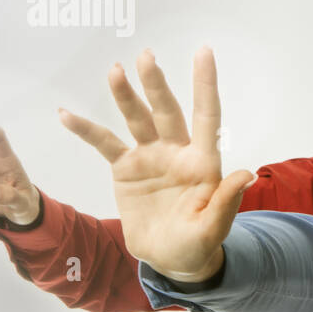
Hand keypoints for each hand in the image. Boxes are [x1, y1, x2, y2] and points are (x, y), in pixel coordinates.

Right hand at [58, 47, 255, 282]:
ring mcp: (151, 156)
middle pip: (168, 111)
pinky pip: (105, 144)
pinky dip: (87, 130)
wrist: (170, 259)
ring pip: (138, 119)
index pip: (208, 116)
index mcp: (204, 162)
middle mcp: (178, 152)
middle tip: (147, 56)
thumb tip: (246, 174)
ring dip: (127, 96)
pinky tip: (66, 114)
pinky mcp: (126, 168)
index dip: (206, 85)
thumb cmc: (198, 244)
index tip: (204, 52)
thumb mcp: (212, 228)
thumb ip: (226, 202)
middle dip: (157, 85)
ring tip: (115, 70)